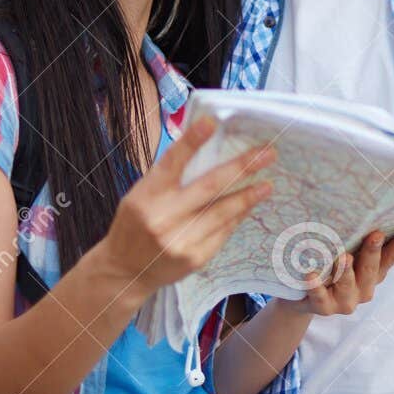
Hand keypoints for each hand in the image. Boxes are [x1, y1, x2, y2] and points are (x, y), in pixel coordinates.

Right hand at [96, 117, 275, 301]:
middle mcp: (164, 217)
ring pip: (223, 211)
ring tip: (267, 184)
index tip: (212, 122)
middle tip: (267, 153)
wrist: (125, 271)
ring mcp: (181, 239)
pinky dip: (237, 216)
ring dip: (248, 195)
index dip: (192, 141)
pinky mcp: (195, 257)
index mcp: (146, 196)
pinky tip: (248, 206)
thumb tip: (204, 151)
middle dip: (242, 167)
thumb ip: (167, 178)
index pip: (172, 163)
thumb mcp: (139, 196)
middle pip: (210, 186)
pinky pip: (223, 231)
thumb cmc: (134, 226)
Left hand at [276, 228, 393, 317]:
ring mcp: (344, 301)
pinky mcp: (323, 307)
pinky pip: (319, 297)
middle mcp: (363, 289)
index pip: (389, 258)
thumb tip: (365, 211)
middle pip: (370, 270)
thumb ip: (358, 243)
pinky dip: (315, 286)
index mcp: (373, 275)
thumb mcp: (348, 256)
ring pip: (347, 284)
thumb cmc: (331, 272)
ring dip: (346, 271)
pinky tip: (310, 275)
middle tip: (375, 235)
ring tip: (345, 257)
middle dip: (372, 252)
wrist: (304, 301)